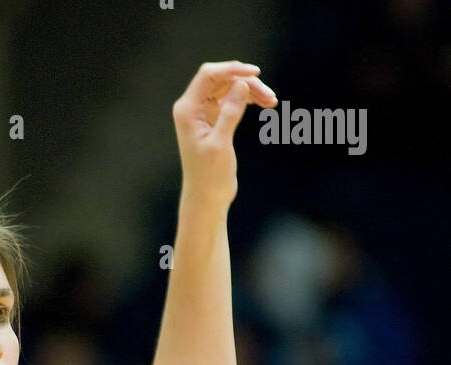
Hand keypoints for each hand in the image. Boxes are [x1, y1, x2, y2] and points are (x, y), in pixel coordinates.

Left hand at [172, 60, 277, 208]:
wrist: (207, 199)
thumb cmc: (209, 176)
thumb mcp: (220, 143)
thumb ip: (230, 112)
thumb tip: (242, 84)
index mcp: (188, 110)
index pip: (209, 75)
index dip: (232, 69)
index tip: (256, 73)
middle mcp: (193, 108)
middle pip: (222, 80)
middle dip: (246, 83)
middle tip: (270, 97)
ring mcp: (204, 113)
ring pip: (230, 89)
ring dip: (251, 92)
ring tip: (272, 101)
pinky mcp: (215, 120)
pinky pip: (233, 100)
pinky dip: (248, 100)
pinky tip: (264, 104)